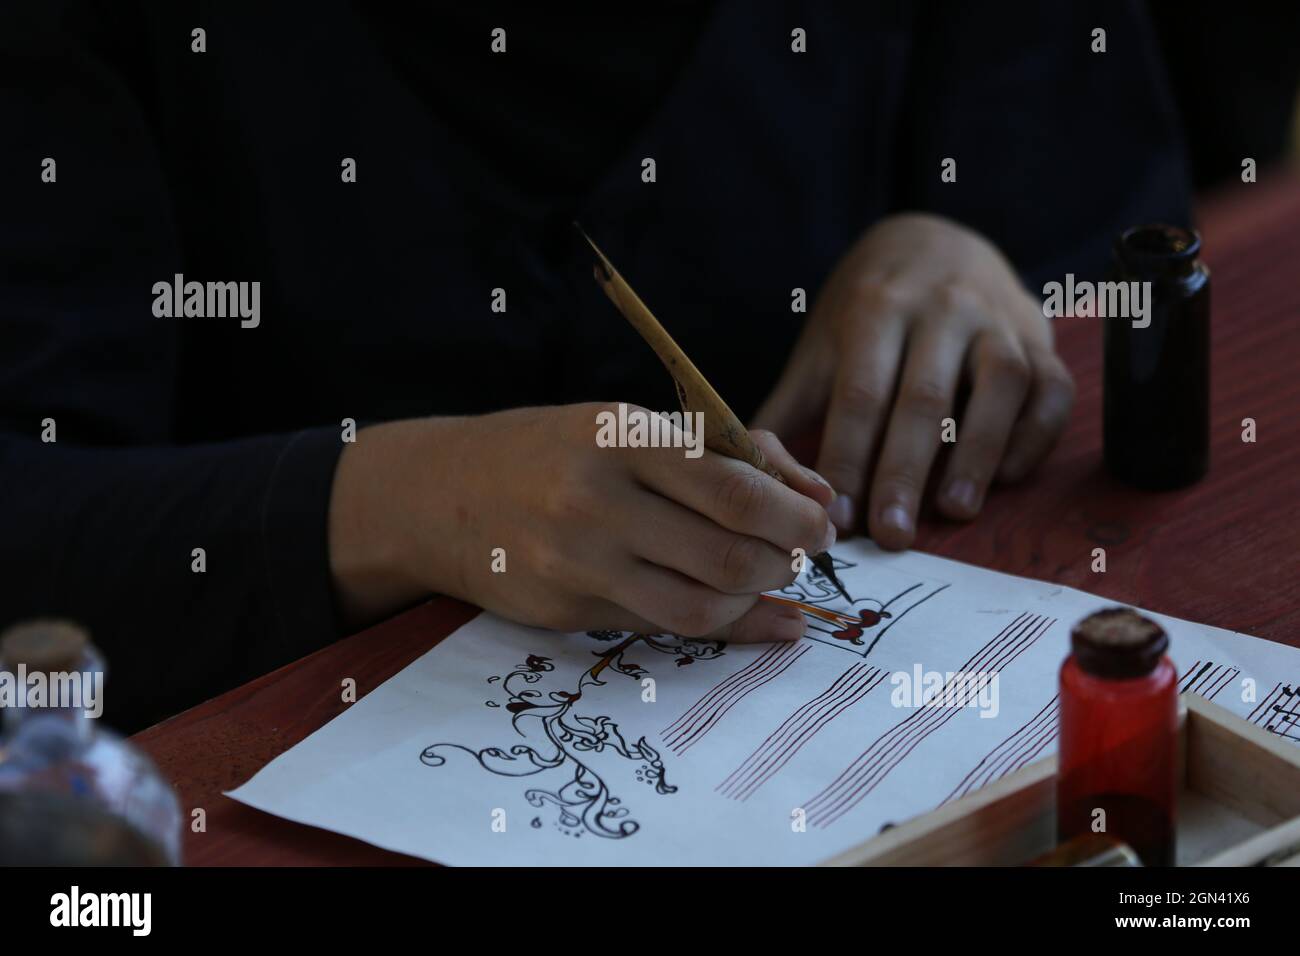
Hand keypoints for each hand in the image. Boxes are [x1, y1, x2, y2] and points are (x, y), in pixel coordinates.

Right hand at [328, 404, 834, 640]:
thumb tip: (820, 498)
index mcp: (622, 438)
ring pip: (701, 608)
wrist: (442, 492)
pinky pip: (663, 630)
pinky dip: (721, 627)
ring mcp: (578, 564)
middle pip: (728, 556)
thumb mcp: (632, 426)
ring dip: (756, 601)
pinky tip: (750, 617)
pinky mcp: (567, 612)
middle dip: (788, 563)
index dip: (797, 517)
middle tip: (802, 554)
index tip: (825, 523)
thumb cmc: (555, 449)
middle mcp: (597, 502)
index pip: (735, 490)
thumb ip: (730, 451)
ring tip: (767, 579)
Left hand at [754, 213, 1074, 549]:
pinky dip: (1033, 436)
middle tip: (892, 535)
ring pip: (999, 387)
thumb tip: (750, 480)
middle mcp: (942, 306)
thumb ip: (791, 411)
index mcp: (875, 309)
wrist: (934, 241)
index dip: (848, 458)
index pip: (860, 393)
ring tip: (954, 512)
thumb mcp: (822, 347)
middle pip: (925, 396)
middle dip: (905, 471)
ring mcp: (999, 320)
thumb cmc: (867, 314)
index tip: (835, 518)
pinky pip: (1051, 389)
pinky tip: (1006, 477)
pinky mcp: (1042, 339)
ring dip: (978, 454)